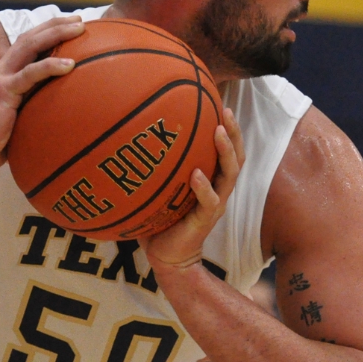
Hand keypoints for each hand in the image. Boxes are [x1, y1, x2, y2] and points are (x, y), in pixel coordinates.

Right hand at [0, 16, 84, 171]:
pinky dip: (50, 66)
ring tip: (80, 28)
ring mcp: (1, 78)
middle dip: (56, 24)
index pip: (26, 45)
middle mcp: (1, 69)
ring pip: (31, 46)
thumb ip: (27, 105)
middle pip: (31, 37)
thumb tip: (53, 111)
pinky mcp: (4, 91)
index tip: (70, 27)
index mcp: (3, 73)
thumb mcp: (12, 115)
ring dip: (56, 34)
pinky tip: (70, 65)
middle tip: (80, 20)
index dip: (47, 32)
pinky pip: (30, 75)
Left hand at [142, 107, 243, 269]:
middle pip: (236, 157)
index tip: (221, 104)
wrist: (166, 257)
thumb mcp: (159, 189)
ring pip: (229, 175)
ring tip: (218, 132)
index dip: (229, 129)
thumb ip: (154, 168)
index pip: (227, 151)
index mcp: (211, 181)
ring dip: (225, 152)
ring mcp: (214, 206)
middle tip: (227, 111)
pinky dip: (204, 187)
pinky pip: (209, 202)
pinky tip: (197, 175)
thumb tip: (126, 138)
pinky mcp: (204, 221)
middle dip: (234, 134)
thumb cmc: (160, 220)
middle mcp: (218, 190)